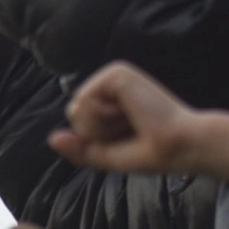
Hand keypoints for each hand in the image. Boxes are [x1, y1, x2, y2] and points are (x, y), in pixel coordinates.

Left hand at [52, 63, 228, 180]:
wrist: (176, 146)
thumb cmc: (149, 152)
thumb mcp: (106, 155)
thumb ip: (79, 147)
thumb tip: (52, 138)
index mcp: (110, 98)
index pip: (78, 119)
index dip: (94, 138)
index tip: (126, 136)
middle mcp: (110, 82)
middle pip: (73, 112)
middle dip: (94, 132)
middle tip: (128, 129)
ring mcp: (113, 75)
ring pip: (77, 108)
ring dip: (100, 126)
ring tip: (131, 120)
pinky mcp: (117, 73)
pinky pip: (86, 100)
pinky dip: (103, 116)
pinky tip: (129, 112)